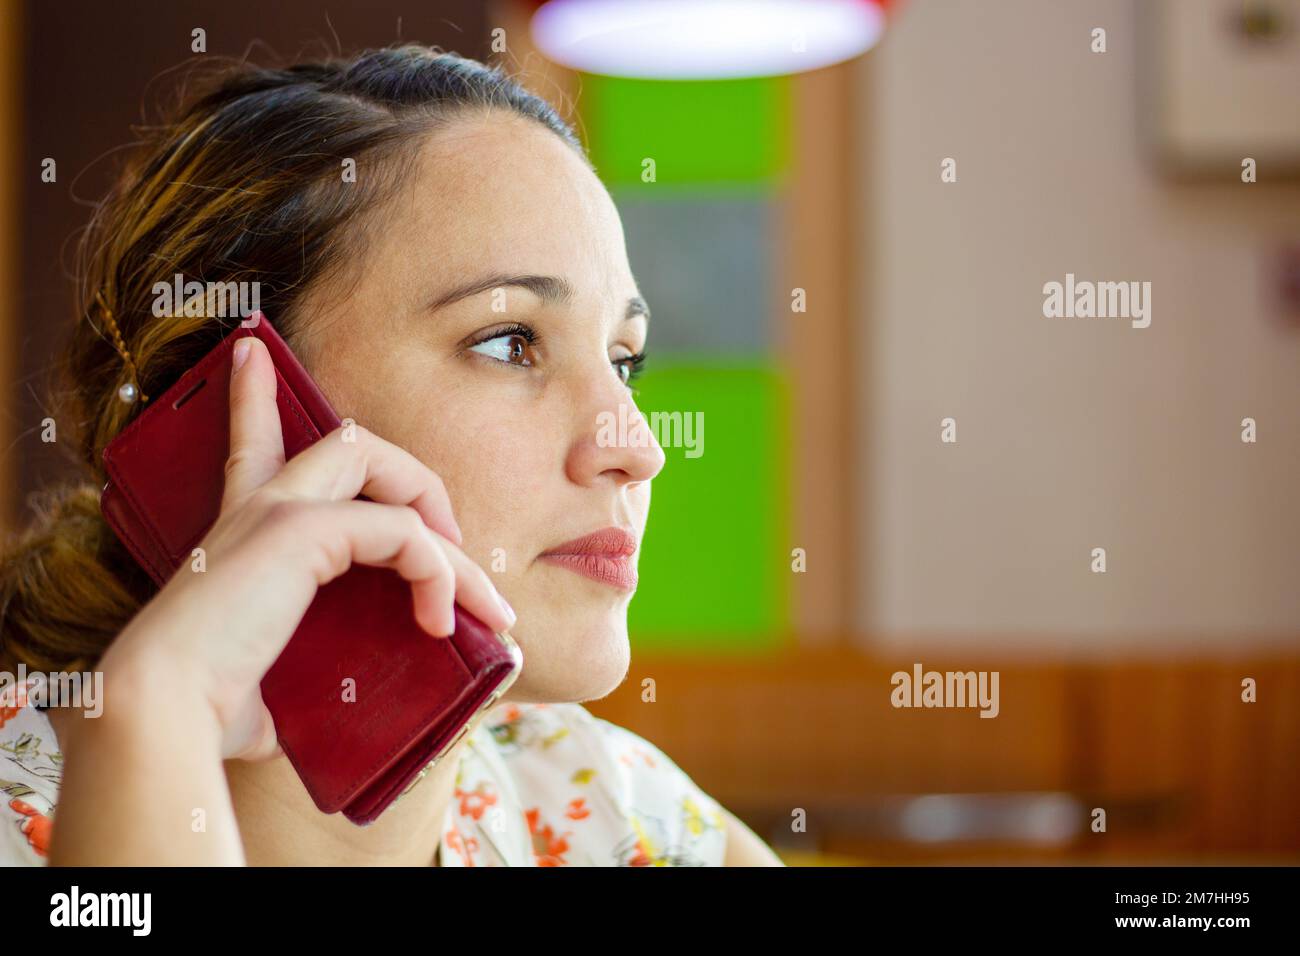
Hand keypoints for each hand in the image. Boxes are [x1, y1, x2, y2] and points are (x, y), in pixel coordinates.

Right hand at [102, 334, 514, 761]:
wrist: (163, 708)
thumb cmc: (204, 706)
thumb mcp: (263, 680)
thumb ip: (289, 680)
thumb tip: (295, 728)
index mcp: (240, 531)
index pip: (251, 444)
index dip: (252, 397)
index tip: (251, 354)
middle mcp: (257, 506)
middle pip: (350, 441)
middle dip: (415, 479)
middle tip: (450, 541)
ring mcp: (281, 509)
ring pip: (393, 476)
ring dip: (449, 538)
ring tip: (482, 603)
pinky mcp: (304, 529)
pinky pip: (405, 533)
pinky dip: (438, 574)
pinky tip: (440, 623)